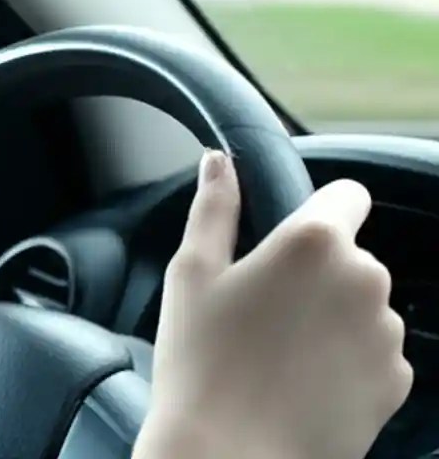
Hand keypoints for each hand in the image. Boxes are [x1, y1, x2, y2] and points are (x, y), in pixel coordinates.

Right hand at [134, 151, 412, 458]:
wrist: (230, 456)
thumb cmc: (200, 362)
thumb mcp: (191, 274)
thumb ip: (213, 208)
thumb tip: (217, 161)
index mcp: (313, 243)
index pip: (348, 196)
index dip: (317, 213)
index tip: (285, 246)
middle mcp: (364, 279)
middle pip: (350, 257)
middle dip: (317, 275)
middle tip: (262, 313)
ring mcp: (386, 333)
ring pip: (363, 306)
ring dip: (333, 319)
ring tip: (279, 356)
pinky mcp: (397, 381)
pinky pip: (375, 354)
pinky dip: (347, 363)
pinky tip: (302, 385)